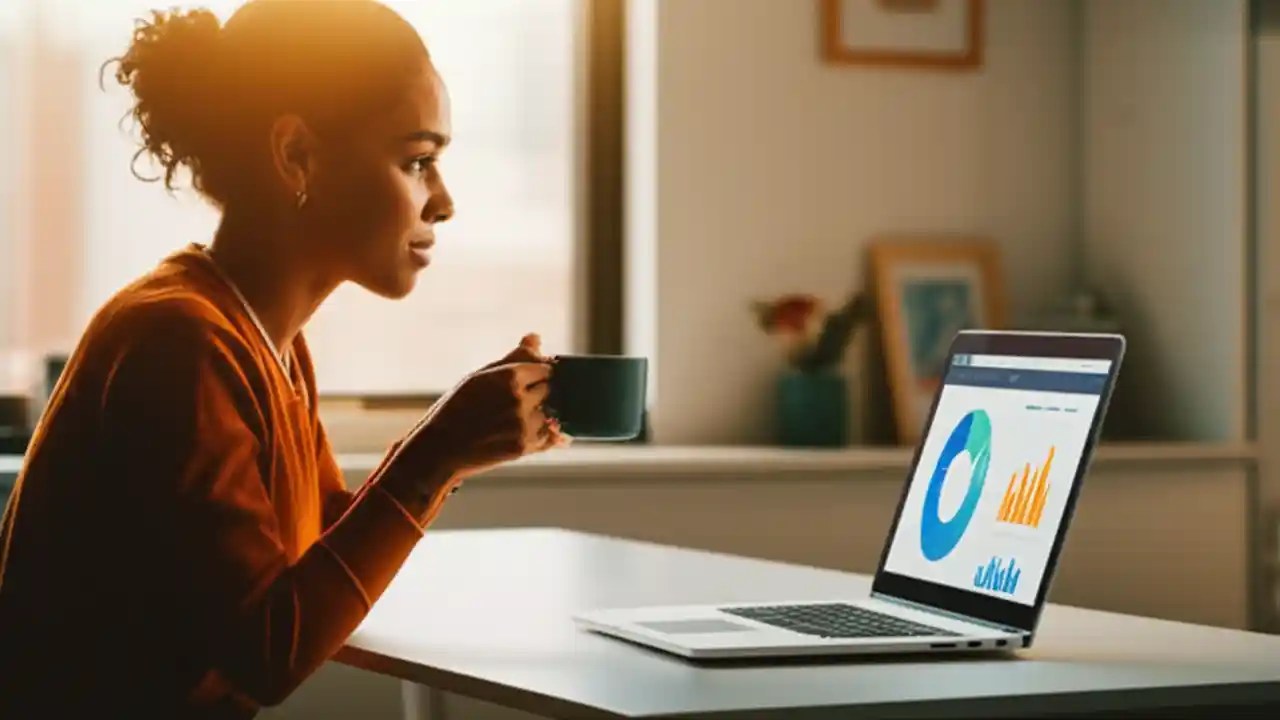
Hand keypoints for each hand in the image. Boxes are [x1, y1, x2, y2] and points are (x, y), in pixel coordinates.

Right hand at [385, 335, 570, 495]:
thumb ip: (513, 358)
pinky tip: (530, 431)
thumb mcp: (480, 376)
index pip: (546, 368)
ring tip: (516, 418)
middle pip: (551, 390)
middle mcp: (520, 399)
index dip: (539, 374)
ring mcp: (523, 424)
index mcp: (509, 376)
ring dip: (542, 415)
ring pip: (552, 414)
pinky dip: (547, 434)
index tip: (529, 380)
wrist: (441, 448)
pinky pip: (550, 437)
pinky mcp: (524, 447)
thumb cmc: (457, 408)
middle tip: (520, 401)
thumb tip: (536, 337)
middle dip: (540, 394)